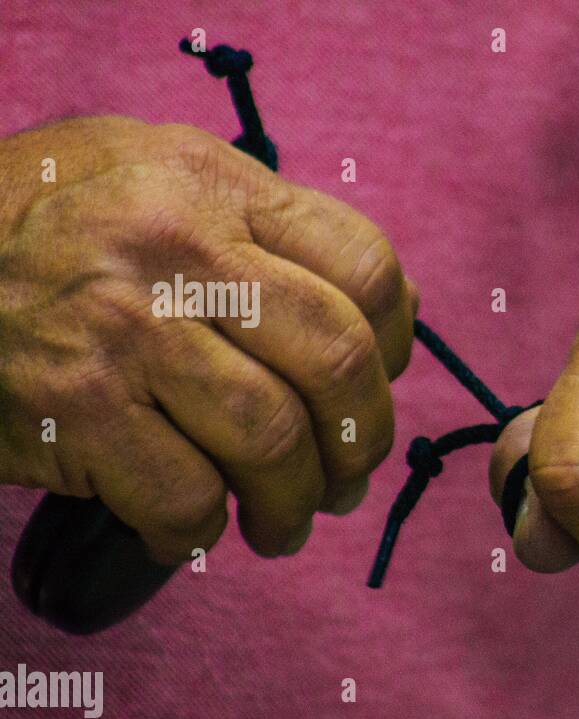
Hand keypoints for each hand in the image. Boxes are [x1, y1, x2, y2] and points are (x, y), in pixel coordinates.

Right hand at [0, 117, 416, 561]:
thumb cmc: (40, 228)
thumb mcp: (151, 181)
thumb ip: (261, 231)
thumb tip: (383, 312)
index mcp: (213, 186)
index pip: (365, 268)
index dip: (394, 346)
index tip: (375, 389)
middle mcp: (177, 247)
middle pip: (337, 362)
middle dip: (361, 443)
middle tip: (343, 480)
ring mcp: (125, 328)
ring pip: (274, 441)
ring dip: (292, 505)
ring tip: (279, 525)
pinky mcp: (74, 406)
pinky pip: (187, 496)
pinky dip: (200, 532)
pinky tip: (188, 530)